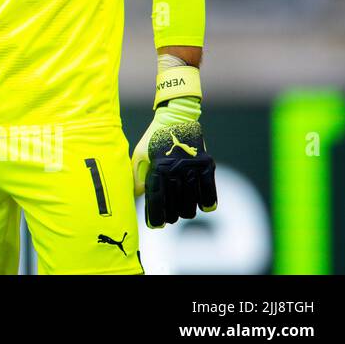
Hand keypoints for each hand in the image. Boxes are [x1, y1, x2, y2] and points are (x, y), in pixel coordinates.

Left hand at [131, 96, 217, 227]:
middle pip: (175, 208)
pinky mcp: (207, 165)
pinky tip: (200, 205)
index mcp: (157, 168)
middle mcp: (175, 170)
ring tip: (182, 209)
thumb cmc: (153, 139)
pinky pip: (209, 194)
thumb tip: (135, 199)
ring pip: (191, 206)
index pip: (157, 200)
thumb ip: (137, 178)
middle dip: (171, 216)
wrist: (176, 118)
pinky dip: (206, 203)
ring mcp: (193, 168)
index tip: (155, 226)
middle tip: (169, 216)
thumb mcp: (139, 155)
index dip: (155, 216)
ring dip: (186, 211)